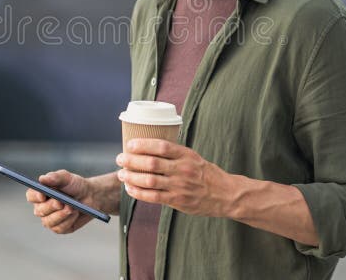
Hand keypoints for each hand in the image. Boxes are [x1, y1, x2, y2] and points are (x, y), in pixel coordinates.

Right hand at [25, 170, 93, 233]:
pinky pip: (60, 228)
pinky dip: (68, 220)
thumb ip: (55, 177)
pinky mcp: (59, 228)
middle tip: (62, 202)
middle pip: (39, 211)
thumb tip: (42, 179)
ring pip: (49, 222)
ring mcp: (50, 219)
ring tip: (73, 207)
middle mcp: (42, 207)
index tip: (43, 195)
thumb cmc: (76, 185)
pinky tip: (75, 213)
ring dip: (61, 215)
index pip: (31, 196)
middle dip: (51, 207)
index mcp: (40, 193)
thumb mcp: (68, 178)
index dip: (35, 196)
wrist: (91, 196)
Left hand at [115, 139, 234, 217]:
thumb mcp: (193, 157)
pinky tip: (130, 188)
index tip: (130, 144)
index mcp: (186, 155)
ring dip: (131, 177)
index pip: (161, 146)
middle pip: (151, 163)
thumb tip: (148, 147)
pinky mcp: (177, 201)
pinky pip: (153, 196)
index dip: (143, 144)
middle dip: (131, 160)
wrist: (225, 194)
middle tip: (120, 158)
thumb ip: (175, 154)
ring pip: (149, 180)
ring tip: (121, 174)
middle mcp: (182, 169)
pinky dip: (138, 192)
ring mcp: (179, 186)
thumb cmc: (206, 174)